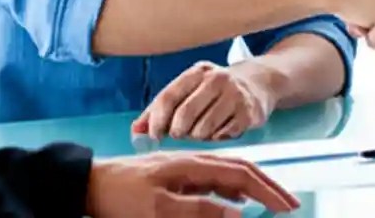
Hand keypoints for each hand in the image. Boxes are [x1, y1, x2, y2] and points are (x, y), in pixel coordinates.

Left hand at [86, 152, 299, 216]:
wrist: (86, 183)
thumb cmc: (119, 197)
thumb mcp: (158, 209)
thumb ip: (199, 210)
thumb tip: (239, 214)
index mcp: (192, 165)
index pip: (241, 175)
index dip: (268, 191)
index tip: (288, 206)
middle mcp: (192, 162)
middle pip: (241, 169)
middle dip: (268, 186)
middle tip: (289, 204)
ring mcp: (184, 168)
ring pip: (228, 174)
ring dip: (252, 187)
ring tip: (270, 203)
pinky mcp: (175, 178)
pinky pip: (213, 181)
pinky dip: (232, 190)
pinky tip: (234, 202)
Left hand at [132, 61, 275, 141]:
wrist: (259, 82)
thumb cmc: (214, 90)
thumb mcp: (189, 90)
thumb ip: (160, 109)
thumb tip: (135, 131)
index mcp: (196, 72)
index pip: (169, 96)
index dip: (157, 120)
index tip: (153, 135)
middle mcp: (216, 79)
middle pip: (185, 114)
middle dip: (178, 131)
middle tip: (180, 134)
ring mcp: (234, 95)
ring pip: (204, 129)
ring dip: (198, 137)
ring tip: (201, 131)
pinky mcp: (249, 112)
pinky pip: (223, 135)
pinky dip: (217, 138)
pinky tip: (219, 131)